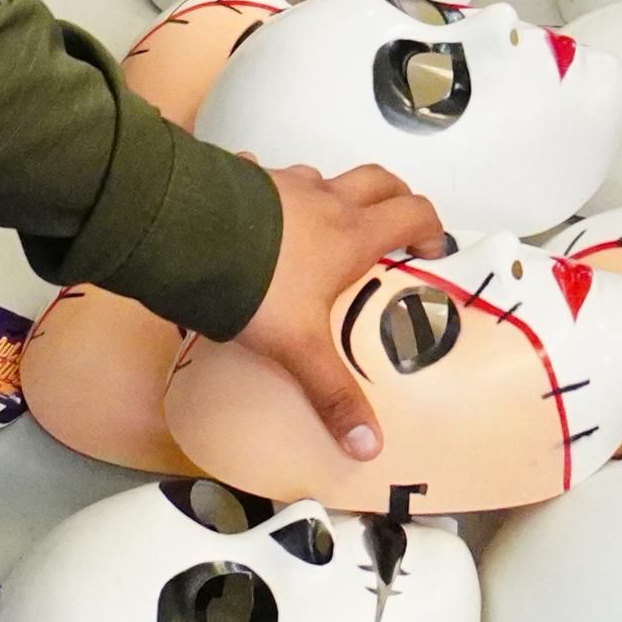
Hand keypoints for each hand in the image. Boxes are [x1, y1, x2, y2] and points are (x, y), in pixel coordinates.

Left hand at [230, 162, 448, 460]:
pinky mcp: (245, 179)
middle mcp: (325, 199)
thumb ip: (333, 393)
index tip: (431, 252)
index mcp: (351, 234)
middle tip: (397, 225)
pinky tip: (257, 212)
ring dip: (335, 193)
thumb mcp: (299, 347)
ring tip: (325, 224)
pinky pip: (265, 175)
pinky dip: (271, 188)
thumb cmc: (254, 287)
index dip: (432, 229)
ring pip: (325, 176)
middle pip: (380, 180)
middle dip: (396, 197)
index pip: (413, 214)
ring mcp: (284, 183)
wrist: (189, 238)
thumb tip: (368, 446)